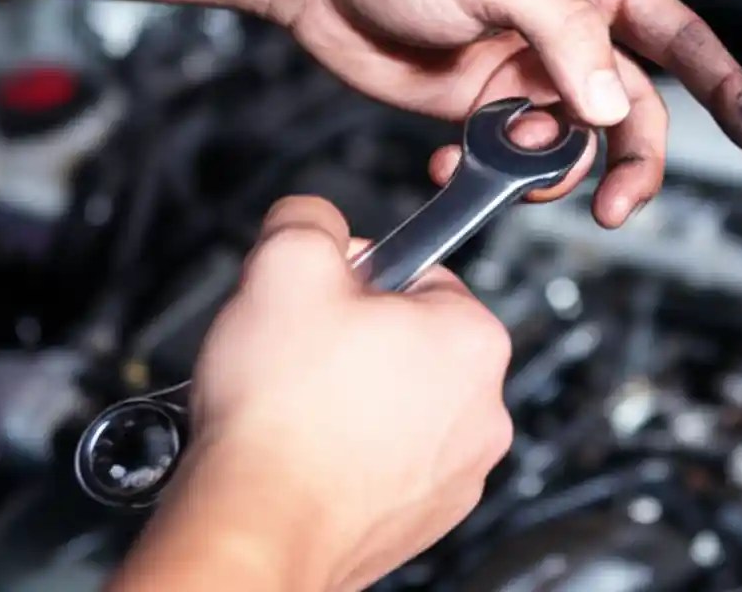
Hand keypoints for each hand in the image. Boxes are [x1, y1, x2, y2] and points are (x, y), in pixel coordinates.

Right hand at [111, 196, 512, 591]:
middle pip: (413, 338)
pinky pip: (390, 460)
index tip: (324, 296)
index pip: (421, 270)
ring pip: (401, 402)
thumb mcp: (286, 262)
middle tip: (300, 352)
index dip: (358, 276)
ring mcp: (459, 470)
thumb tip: (315, 218)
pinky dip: (353, 451)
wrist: (258, 524)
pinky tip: (310, 450)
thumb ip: (310, 218)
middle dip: (355, 336)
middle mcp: (484, 408)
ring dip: (354, 395)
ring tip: (301, 406)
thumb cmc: (281, 414)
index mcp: (472, 336)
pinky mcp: (425, 516)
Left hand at [269, 0, 741, 227]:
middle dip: (630, 163)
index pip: (679, 37)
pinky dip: (496, 175)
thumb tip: (609, 107)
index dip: (726, 88)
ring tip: (503, 158)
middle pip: (633, 112)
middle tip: (613, 207)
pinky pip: (515, 159)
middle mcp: (569, 32)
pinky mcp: (483, 110)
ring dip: (550, 169)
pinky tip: (454, 161)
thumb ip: (564, 37)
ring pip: (575, 145)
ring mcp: (527, 74)